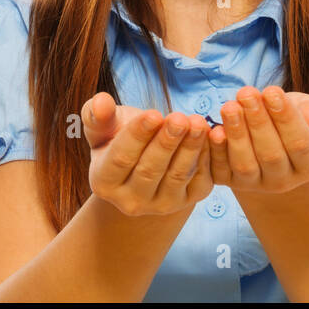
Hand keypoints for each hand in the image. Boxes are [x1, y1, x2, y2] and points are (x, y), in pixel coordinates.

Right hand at [81, 92, 213, 216]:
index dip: (137, 136)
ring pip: (177, 176)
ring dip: (190, 148)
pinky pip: (199, 180)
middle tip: (179, 118)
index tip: (153, 113)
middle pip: (150, 171)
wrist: (143, 160)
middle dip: (166, 142)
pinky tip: (211, 135)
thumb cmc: (118, 137)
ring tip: (198, 122)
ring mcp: (160, 206)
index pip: (121, 159)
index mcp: (104, 183)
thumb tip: (100, 103)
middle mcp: (130, 202)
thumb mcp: (102, 126)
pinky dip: (206, 157)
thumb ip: (97, 115)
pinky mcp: (187, 202)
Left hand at [208, 86, 308, 194]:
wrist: (270, 143)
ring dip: (236, 134)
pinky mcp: (230, 182)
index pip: (300, 144)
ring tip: (230, 106)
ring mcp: (256, 184)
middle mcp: (284, 181)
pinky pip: (221, 171)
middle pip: (271, 155)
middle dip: (257, 121)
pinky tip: (214, 130)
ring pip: (245, 164)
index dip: (286, 118)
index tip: (272, 91)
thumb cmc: (292, 120)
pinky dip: (216, 151)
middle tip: (246, 92)